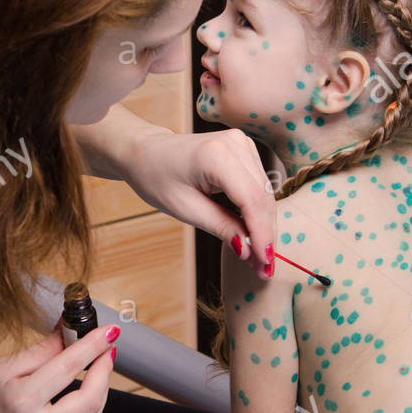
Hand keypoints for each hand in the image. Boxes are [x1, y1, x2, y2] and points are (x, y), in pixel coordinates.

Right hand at [0, 320, 118, 412]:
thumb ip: (38, 353)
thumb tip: (66, 333)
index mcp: (19, 401)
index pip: (68, 368)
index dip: (93, 346)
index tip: (109, 332)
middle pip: (90, 400)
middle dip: (104, 372)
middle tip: (105, 351)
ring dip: (99, 393)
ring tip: (96, 370)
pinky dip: (86, 412)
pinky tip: (82, 395)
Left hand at [123, 128, 276, 272]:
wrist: (146, 152)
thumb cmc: (157, 177)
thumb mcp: (185, 209)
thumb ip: (221, 227)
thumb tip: (250, 251)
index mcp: (216, 155)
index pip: (252, 200)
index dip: (262, 234)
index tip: (265, 263)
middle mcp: (235, 144)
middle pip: (263, 198)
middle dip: (265, 235)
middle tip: (265, 269)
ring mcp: (242, 143)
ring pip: (265, 193)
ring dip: (264, 226)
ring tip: (259, 258)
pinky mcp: (244, 149)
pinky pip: (259, 185)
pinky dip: (257, 211)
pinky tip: (254, 234)